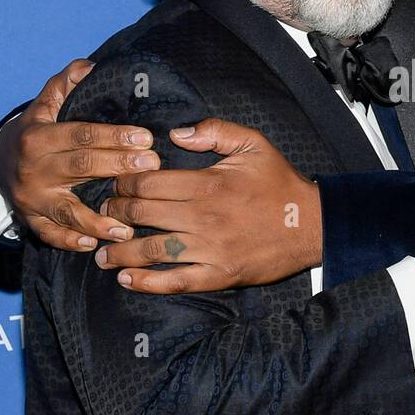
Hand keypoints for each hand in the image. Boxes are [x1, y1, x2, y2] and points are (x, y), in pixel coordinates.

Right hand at [0, 59, 157, 250]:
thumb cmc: (34, 132)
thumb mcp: (43, 106)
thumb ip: (64, 85)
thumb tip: (89, 65)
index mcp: (39, 137)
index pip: (82, 134)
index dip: (114, 135)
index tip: (145, 137)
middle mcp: (34, 168)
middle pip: (81, 166)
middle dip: (118, 166)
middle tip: (152, 165)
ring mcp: (32, 198)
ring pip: (67, 210)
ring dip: (98, 220)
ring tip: (128, 225)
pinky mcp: (31, 221)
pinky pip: (52, 235)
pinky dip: (72, 241)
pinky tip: (97, 244)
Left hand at [92, 118, 322, 293]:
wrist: (312, 225)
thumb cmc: (280, 183)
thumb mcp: (254, 144)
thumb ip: (215, 131)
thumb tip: (175, 134)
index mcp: (207, 184)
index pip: (148, 182)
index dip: (124, 182)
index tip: (115, 184)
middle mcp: (202, 217)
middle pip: (142, 214)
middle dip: (115, 213)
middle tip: (104, 214)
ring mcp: (209, 249)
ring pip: (151, 251)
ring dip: (120, 252)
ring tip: (102, 253)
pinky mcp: (219, 274)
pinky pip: (176, 282)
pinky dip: (147, 283)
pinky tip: (126, 280)